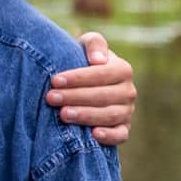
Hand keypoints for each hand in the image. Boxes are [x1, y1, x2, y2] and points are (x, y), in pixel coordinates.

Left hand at [49, 32, 135, 146]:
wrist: (85, 82)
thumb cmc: (83, 59)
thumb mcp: (87, 45)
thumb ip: (94, 44)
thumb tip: (98, 60)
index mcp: (122, 69)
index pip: (101, 74)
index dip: (78, 78)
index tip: (55, 80)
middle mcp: (128, 91)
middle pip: (103, 96)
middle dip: (75, 97)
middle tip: (51, 98)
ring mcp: (127, 111)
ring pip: (109, 115)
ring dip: (85, 115)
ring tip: (62, 114)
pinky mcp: (124, 128)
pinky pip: (121, 135)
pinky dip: (109, 136)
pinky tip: (93, 135)